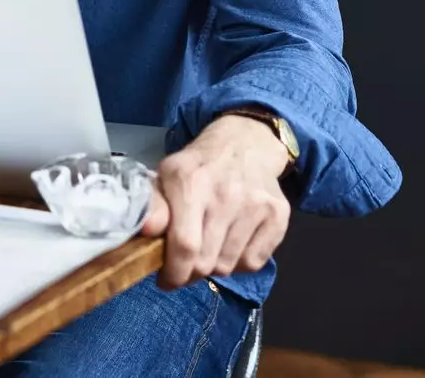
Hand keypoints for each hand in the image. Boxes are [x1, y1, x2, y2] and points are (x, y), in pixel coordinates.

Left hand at [139, 115, 291, 288]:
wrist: (244, 144)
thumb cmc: (198, 167)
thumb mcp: (167, 176)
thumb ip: (153, 205)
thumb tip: (146, 230)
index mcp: (192, 183)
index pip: (185, 245)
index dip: (174, 273)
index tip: (166, 280)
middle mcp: (227, 194)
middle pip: (206, 262)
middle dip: (190, 272)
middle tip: (185, 263)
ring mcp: (256, 205)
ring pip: (228, 266)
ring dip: (214, 266)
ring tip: (209, 246)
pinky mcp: (278, 216)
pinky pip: (253, 263)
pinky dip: (239, 262)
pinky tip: (231, 243)